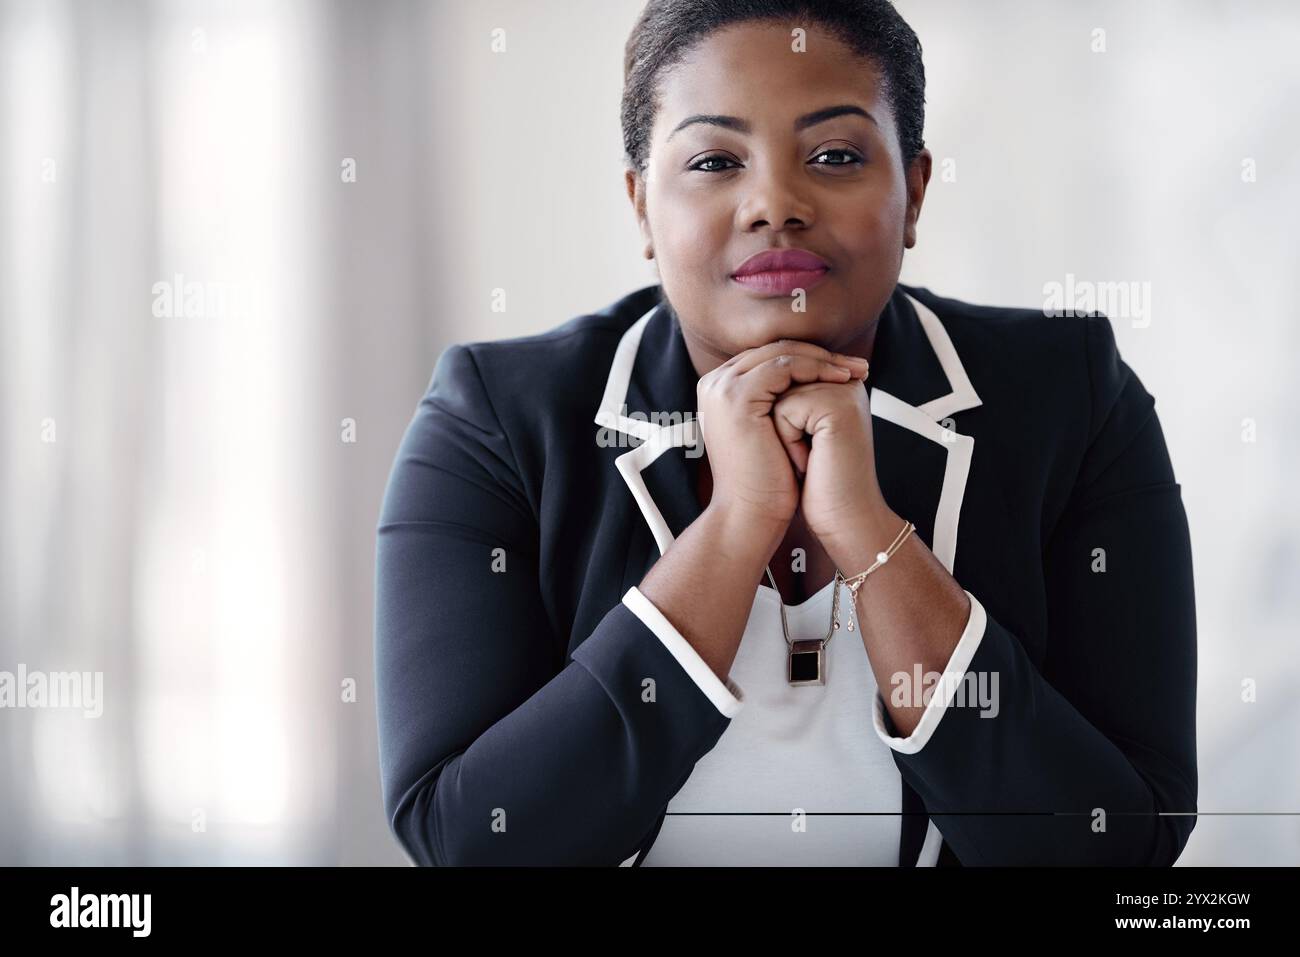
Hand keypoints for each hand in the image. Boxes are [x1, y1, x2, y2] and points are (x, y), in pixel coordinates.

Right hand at [696, 340, 868, 532]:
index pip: (771, 358)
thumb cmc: (767, 481)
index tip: (848, 369)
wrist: (750, 514)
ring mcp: (722, 387)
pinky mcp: (736, 396)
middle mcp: (714, 383)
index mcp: (720, 389)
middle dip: (823, 355)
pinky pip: (784, 367)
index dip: (812, 359)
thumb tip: (818, 378)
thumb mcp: (775, 431)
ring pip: (782, 354)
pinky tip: (841, 380)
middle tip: (859, 367)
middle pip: (777, 350)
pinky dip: (817, 369)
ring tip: (856, 373)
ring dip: (825, 360)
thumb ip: (782, 401)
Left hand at [770, 368, 890, 549]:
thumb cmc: (818, 484)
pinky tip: (810, 463)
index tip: (804, 451)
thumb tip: (753, 384)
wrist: (843, 519)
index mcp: (838, 386)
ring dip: (783, 435)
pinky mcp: (836, 406)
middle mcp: (844, 383)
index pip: (784, 380)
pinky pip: (785, 411)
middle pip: (779, 385)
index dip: (779, 420)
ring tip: (809, 461)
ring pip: (779, 397)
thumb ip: (788, 401)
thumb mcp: (799, 434)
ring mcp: (843, 391)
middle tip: (809, 458)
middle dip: (781, 426)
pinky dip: (789, 442)